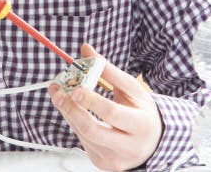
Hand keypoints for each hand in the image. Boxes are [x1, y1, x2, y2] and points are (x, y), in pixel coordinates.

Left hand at [49, 43, 163, 170]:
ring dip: (68, 113)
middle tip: (58, 93)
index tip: (75, 89)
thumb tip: (86, 50)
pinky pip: (82, 141)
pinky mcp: (103, 163)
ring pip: (83, 135)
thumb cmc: (141, 112)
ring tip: (59, 96)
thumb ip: (108, 70)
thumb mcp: (132, 88)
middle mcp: (129, 146)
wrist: (153, 142)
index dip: (91, 101)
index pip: (112, 113)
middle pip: (92, 129)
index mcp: (141, 124)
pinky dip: (75, 123)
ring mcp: (115, 159)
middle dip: (71, 109)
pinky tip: (73, 110)